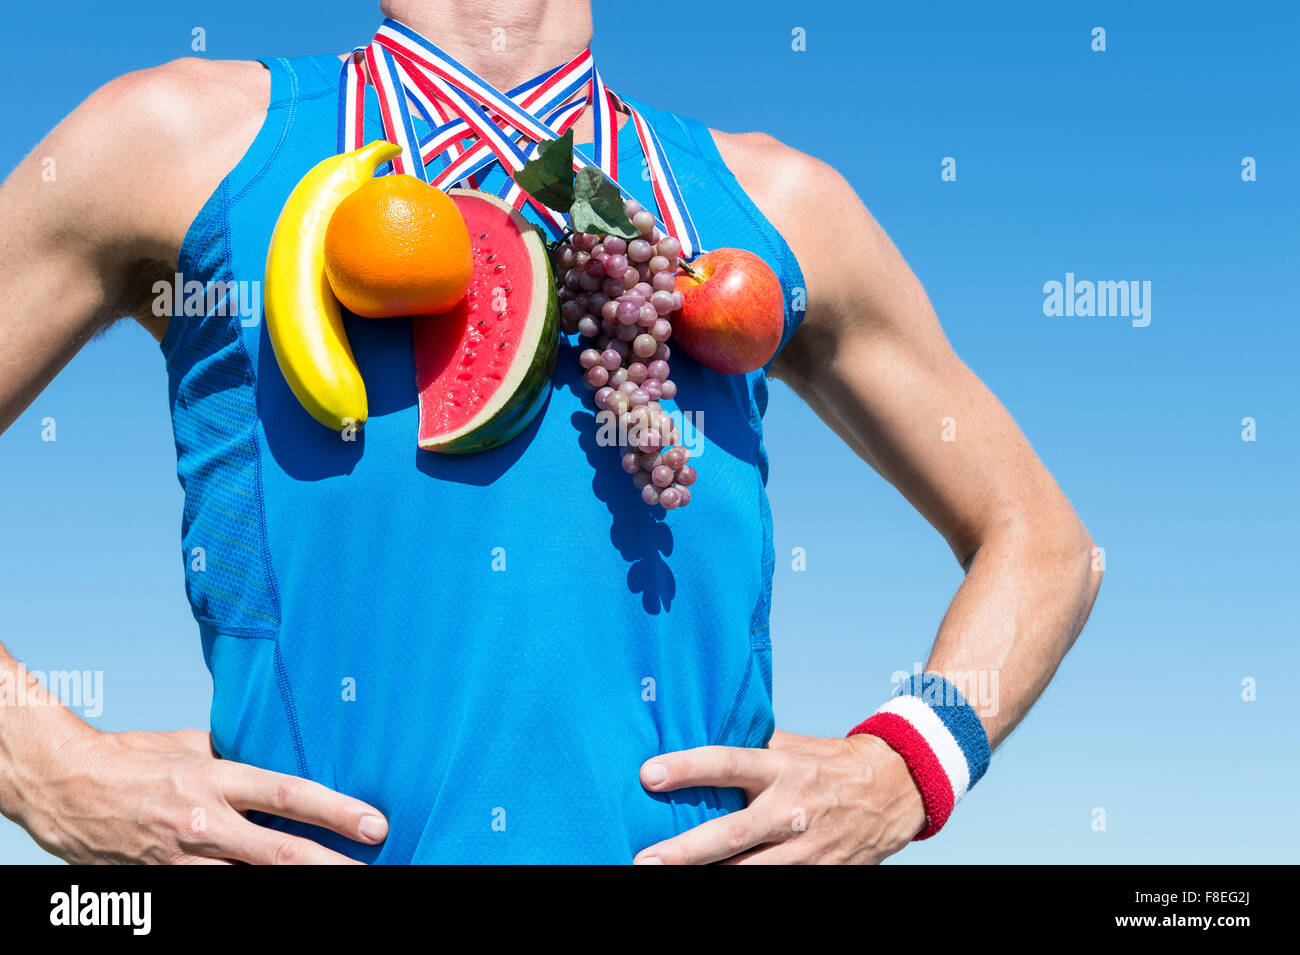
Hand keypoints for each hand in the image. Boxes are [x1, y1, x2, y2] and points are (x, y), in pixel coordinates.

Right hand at [8, 726, 386, 863]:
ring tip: (332, 881)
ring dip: (294, 883)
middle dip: (332, 865)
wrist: (68, 788)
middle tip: (373, 868)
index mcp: (216, 779)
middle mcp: (205, 823)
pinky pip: (217, 892)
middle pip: (281, 853)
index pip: (289, 795)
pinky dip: (247, 890)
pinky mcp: (166, 883)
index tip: (374, 823)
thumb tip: (279, 759)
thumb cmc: (134, 759)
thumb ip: (238, 757)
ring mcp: (185, 859)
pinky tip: (278, 890)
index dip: (336, 811)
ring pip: (250, 882)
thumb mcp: (194, 743)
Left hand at [634, 730, 924, 863]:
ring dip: (710, 876)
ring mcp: (806, 847)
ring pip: (751, 870)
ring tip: (666, 878)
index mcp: (781, 768)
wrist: (894, 789)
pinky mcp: (821, 872)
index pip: (727, 763)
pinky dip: (745, 885)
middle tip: (645, 859)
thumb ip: (750, 745)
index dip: (688, 768)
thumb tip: (699, 732)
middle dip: (686, 850)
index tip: (649, 774)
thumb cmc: (829, 763)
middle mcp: (790, 808)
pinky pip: (776, 884)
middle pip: (731, 833)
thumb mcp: (792, 745)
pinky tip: (715, 884)